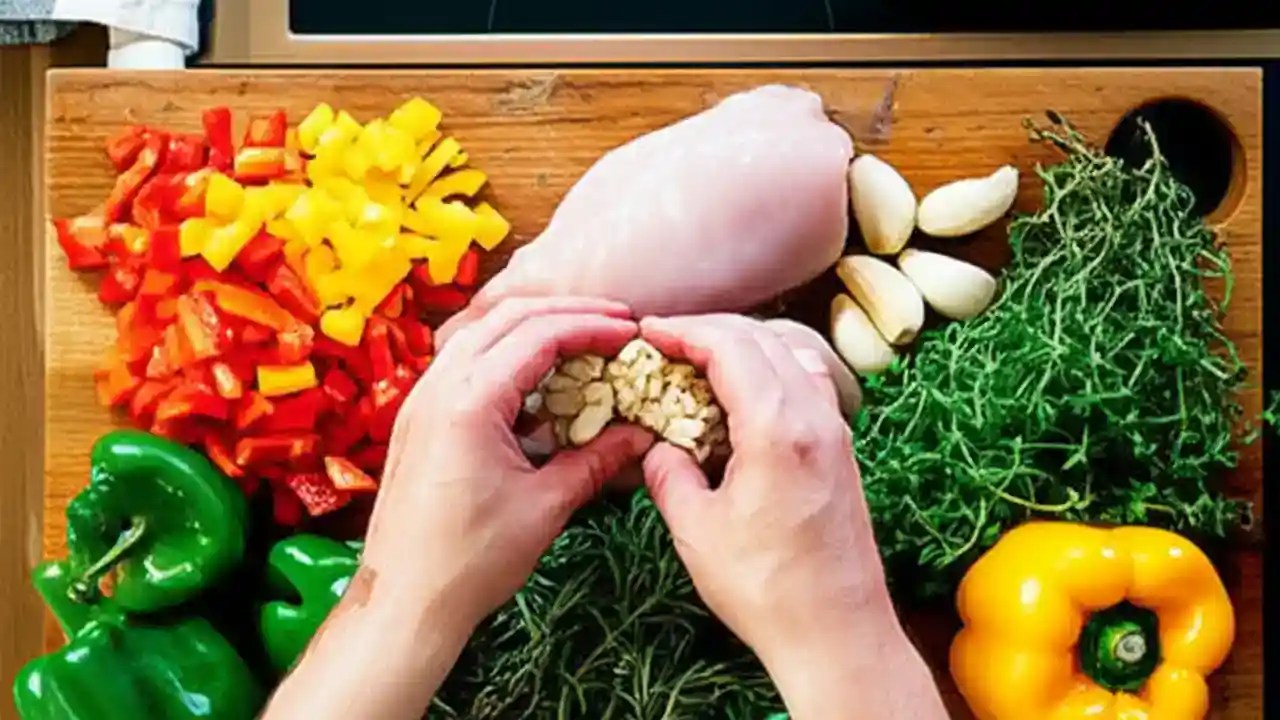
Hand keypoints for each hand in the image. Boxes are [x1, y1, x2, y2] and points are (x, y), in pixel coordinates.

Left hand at [264, 298, 652, 719]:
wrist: (404, 599)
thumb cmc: (473, 560)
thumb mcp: (545, 506)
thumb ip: (596, 460)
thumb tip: (641, 434)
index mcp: (470, 401)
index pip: (538, 334)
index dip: (591, 326)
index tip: (630, 331)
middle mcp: (438, 387)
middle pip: (506, 318)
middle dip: (564, 312)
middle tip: (613, 321)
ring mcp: (421, 400)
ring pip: (480, 334)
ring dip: (531, 327)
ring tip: (580, 338)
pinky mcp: (417, 419)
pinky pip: (463, 364)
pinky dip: (504, 355)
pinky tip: (535, 382)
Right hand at [639, 314, 945, 719]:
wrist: (837, 634)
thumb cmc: (767, 590)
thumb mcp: (696, 530)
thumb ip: (668, 474)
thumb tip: (656, 447)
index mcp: (778, 428)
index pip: (729, 345)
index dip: (682, 329)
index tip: (647, 332)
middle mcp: (815, 418)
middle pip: (760, 339)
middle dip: (708, 331)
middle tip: (664, 344)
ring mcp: (835, 432)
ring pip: (788, 354)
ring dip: (742, 348)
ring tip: (699, 366)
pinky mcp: (841, 452)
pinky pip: (806, 384)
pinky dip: (770, 372)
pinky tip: (742, 399)